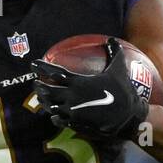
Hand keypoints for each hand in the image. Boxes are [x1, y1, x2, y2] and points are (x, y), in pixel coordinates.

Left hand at [32, 36, 149, 139]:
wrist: (128, 116)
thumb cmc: (123, 91)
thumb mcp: (119, 69)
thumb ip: (114, 52)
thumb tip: (112, 39)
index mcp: (79, 82)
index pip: (55, 72)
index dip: (42, 67)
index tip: (33, 64)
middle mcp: (72, 96)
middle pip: (48, 90)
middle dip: (39, 86)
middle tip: (35, 83)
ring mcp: (72, 111)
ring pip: (50, 106)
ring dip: (44, 102)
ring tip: (40, 98)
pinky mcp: (76, 124)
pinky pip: (58, 120)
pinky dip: (54, 116)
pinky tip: (53, 114)